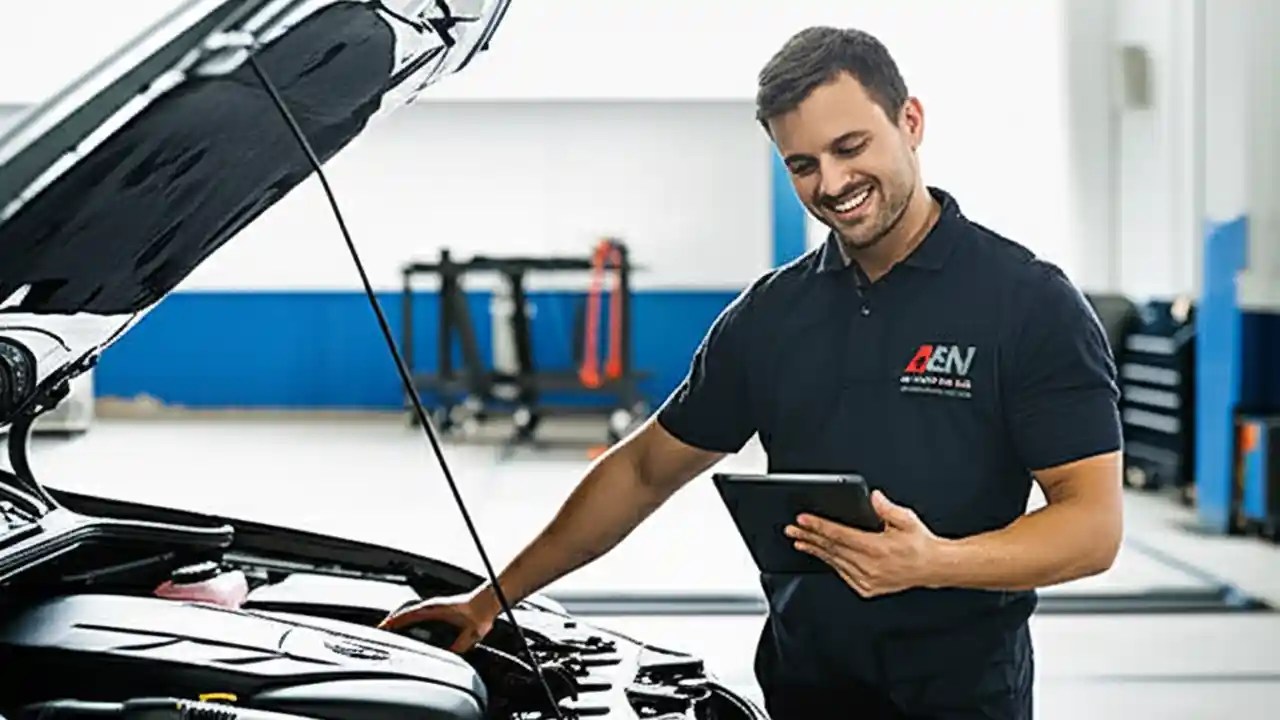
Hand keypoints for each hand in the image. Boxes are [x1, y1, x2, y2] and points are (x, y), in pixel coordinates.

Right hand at [377, 588, 498, 653]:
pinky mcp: (438, 608)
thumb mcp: (471, 634)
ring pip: (409, 611)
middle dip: (391, 621)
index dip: (395, 622)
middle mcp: (432, 605)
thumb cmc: (480, 614)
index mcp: (435, 608)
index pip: (409, 614)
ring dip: (398, 619)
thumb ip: (460, 645)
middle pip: (404, 611)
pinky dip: (407, 618)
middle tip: (379, 631)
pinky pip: (417, 612)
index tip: (383, 628)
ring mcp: (434, 605)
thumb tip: (450, 655)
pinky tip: (406, 626)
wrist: (488, 602)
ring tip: (388, 630)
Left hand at [785, 490, 943, 597]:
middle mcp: (870, 567)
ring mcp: (867, 580)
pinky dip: (830, 563)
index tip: (803, 520)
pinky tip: (820, 554)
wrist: (932, 568)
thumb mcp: (907, 520)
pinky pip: (842, 573)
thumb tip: (873, 497)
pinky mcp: (867, 588)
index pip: (839, 535)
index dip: (819, 526)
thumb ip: (887, 508)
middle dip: (809, 536)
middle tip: (792, 529)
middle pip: (831, 549)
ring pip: (834, 562)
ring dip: (815, 550)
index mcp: (877, 548)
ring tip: (800, 540)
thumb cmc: (919, 543)